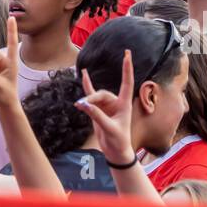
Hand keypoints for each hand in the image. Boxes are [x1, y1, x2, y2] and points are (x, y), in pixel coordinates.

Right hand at [76, 49, 136, 166]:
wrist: (115, 152)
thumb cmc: (118, 141)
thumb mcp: (109, 129)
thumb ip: (96, 115)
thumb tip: (83, 104)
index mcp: (124, 104)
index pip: (127, 82)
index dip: (127, 68)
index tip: (127, 54)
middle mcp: (116, 102)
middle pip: (102, 93)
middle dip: (92, 98)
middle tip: (83, 105)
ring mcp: (107, 105)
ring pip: (94, 97)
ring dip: (87, 100)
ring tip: (79, 105)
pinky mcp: (98, 109)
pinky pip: (91, 95)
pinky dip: (87, 85)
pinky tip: (83, 73)